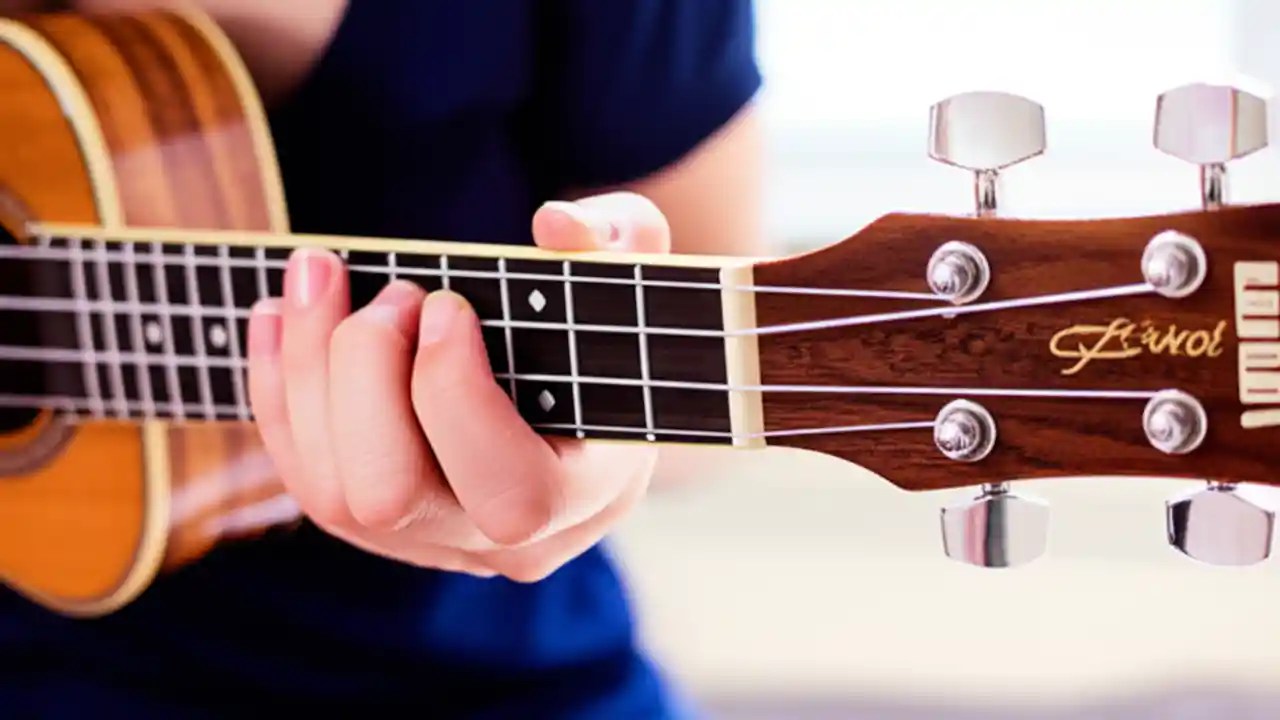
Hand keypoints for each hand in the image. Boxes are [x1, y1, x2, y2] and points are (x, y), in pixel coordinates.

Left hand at [245, 192, 671, 579]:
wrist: (577, 402)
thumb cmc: (604, 338)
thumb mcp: (632, 283)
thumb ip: (623, 242)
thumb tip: (555, 226)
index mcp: (584, 499)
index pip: (508, 492)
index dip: (453, 393)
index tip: (445, 303)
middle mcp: (502, 545)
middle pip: (390, 499)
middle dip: (365, 377)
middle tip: (395, 294)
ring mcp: (432, 544)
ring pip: (330, 493)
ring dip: (306, 370)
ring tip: (320, 273)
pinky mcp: (376, 528)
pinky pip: (302, 477)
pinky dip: (275, 390)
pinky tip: (278, 313)